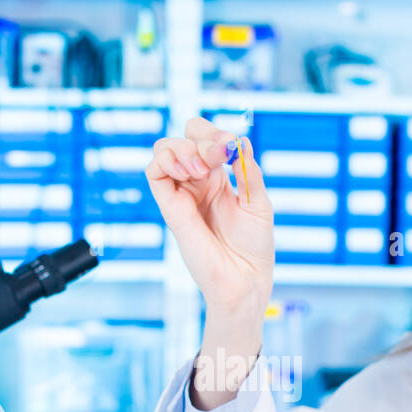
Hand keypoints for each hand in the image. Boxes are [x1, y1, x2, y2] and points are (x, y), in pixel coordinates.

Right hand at [144, 116, 274, 320]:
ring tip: (202, 167)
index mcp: (220, 177)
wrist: (244, 278)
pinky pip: (154, 173)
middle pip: (185, 137)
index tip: (231, 147)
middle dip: (202, 137)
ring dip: (183, 147)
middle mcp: (198, 181)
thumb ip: (248, 171)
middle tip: (219, 156)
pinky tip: (190, 173)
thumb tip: (239, 140)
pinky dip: (166, 161)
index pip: (207, 138)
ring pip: (164, 150)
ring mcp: (183, 193)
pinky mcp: (170, 207)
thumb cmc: (254, 245)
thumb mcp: (258, 201)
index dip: (216, 133)